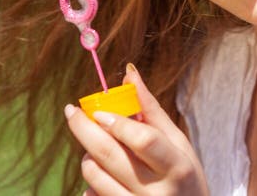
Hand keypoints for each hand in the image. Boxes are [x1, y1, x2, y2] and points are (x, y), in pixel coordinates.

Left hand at [65, 64, 208, 195]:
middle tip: (72, 111)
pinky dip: (92, 181)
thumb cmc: (184, 177)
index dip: (118, 122)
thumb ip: (151, 110)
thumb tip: (129, 73)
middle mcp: (156, 193)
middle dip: (84, 128)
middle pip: (108, 154)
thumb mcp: (178, 143)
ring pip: (94, 175)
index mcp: (176, 168)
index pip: (143, 140)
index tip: (98, 111)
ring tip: (98, 148)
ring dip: (88, 155)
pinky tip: (105, 176)